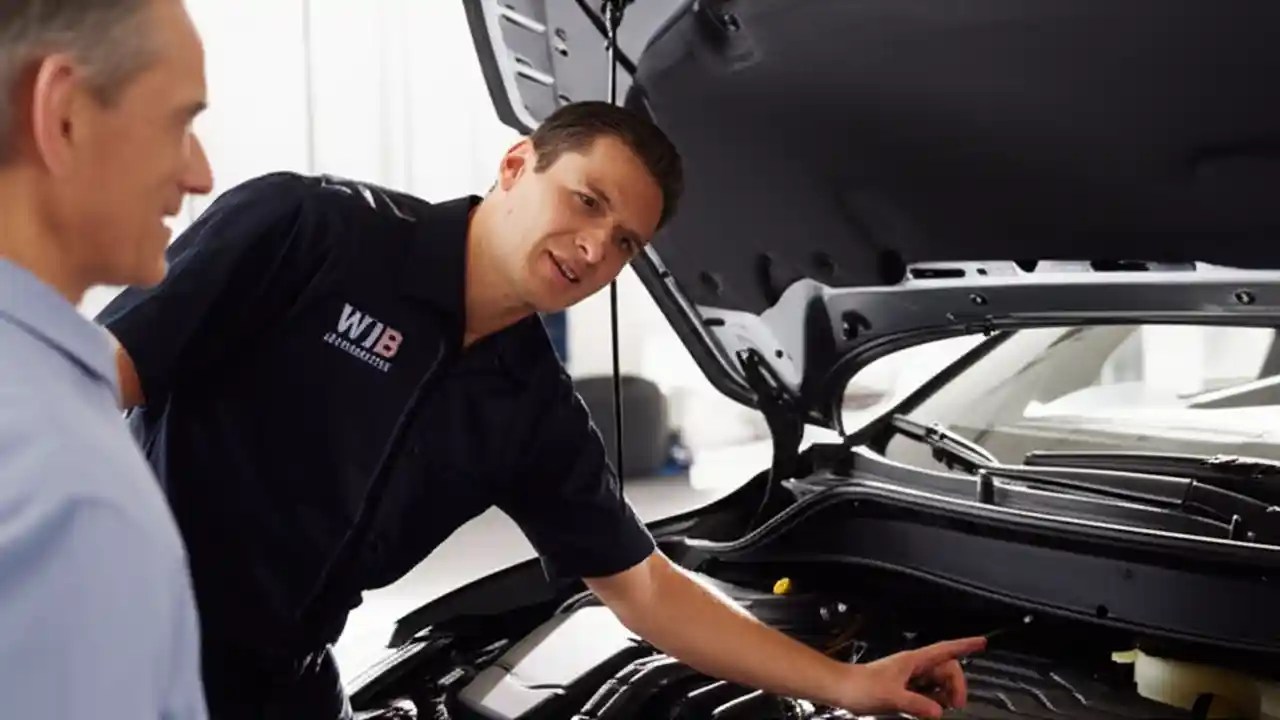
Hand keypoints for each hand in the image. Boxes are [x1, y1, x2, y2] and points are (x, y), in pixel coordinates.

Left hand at [831, 636, 986, 718]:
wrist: (841, 689)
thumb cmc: (862, 687)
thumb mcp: (891, 697)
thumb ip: (916, 704)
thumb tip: (939, 712)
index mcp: (913, 661)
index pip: (945, 650)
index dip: (964, 645)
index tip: (982, 642)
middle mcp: (914, 666)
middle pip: (946, 670)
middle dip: (955, 686)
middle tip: (955, 705)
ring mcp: (909, 676)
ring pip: (937, 683)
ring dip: (942, 696)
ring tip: (937, 709)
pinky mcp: (903, 688)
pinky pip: (926, 693)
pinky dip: (931, 702)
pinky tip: (926, 711)